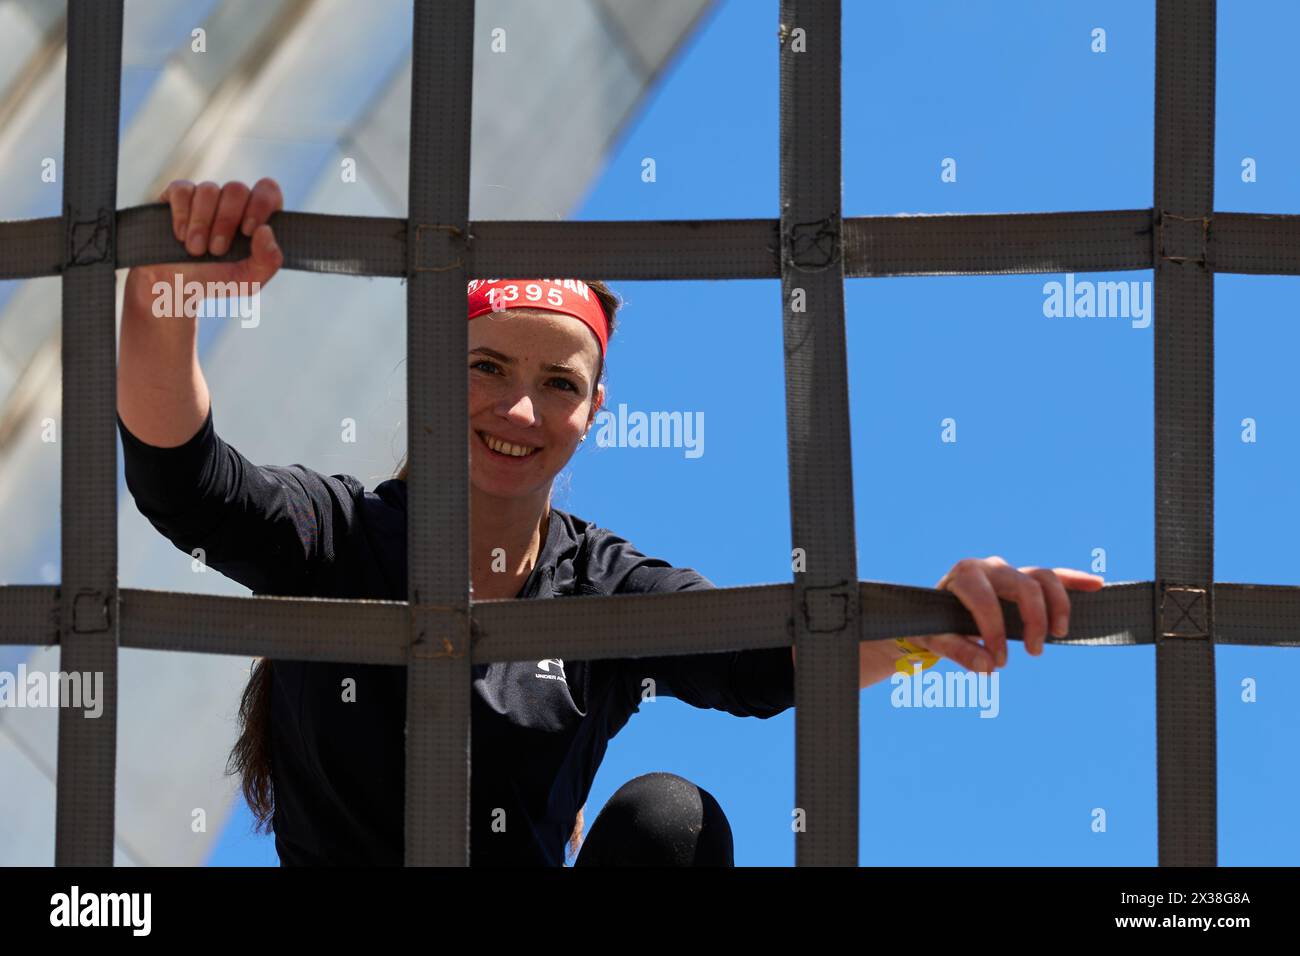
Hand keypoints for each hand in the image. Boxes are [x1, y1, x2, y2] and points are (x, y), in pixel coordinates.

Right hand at [125, 177, 284, 313]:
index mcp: (256, 216)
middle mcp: (232, 201)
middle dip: (226, 222)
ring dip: (202, 223)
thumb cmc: (217, 280)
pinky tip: (181, 235)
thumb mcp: (248, 281)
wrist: (176, 286)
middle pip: (237, 189)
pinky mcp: (177, 194)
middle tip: (217, 250)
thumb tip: (266, 230)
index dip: (261, 204)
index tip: (248, 230)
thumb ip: (268, 261)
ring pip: (209, 189)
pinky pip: (182, 191)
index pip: (268, 190)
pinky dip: (182, 215)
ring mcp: (204, 195)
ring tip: (196, 249)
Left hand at [898, 557, 1104, 673]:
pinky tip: (1097, 585)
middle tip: (1034, 652)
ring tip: (1058, 634)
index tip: (1000, 662)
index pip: (985, 602)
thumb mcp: (936, 640)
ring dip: (1058, 605)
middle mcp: (989, 568)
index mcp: (964, 577)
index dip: (994, 632)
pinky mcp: (1025, 579)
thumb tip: (988, 668)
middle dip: (1033, 619)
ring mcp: (1010, 571)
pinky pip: (1054, 576)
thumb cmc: (935, 624)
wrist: (936, 609)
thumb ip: (959, 652)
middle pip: (1022, 586)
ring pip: (1043, 578)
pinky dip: (1075, 580)